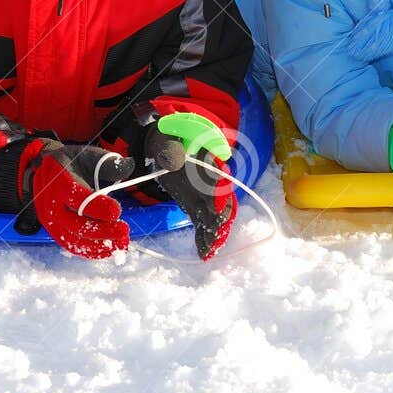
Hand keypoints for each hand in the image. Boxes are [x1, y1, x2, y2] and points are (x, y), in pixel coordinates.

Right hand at [20, 143, 135, 257]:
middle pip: (75, 225)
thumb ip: (108, 162)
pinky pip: (70, 245)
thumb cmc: (72, 163)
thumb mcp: (88, 155)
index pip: (77, 198)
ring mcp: (50, 221)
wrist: (46, 170)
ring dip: (98, 246)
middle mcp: (50, 204)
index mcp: (59, 182)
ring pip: (73, 239)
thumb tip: (129, 166)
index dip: (97, 207)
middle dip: (102, 231)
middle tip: (124, 231)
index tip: (116, 211)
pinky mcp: (53, 231)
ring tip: (119, 244)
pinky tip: (106, 250)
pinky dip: (88, 251)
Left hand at [144, 112, 235, 260]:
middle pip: (223, 201)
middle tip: (215, 235)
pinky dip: (204, 239)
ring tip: (210, 250)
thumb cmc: (172, 139)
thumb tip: (174, 160)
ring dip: (215, 233)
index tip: (214, 208)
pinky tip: (204, 254)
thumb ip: (172, 151)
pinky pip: (204, 224)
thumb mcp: (169, 141)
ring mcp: (207, 195)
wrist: (172, 143)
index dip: (218, 194)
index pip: (218, 178)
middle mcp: (214, 181)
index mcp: (210, 162)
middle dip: (220, 219)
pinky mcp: (199, 206)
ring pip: (216, 216)